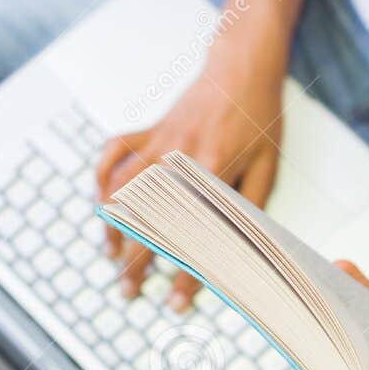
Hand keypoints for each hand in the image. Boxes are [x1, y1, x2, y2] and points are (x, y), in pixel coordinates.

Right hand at [96, 28, 284, 302]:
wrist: (243, 67)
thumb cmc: (260, 118)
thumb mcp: (267, 166)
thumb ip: (250, 206)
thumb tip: (238, 248)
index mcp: (214, 172)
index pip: (193, 234)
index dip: (185, 272)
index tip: (176, 302)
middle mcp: (179, 158)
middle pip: (149, 218)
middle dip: (135, 259)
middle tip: (127, 289)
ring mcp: (159, 141)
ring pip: (123, 189)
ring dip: (113, 225)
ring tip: (110, 255)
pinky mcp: (149, 127)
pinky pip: (114, 152)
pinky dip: (102, 176)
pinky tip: (101, 200)